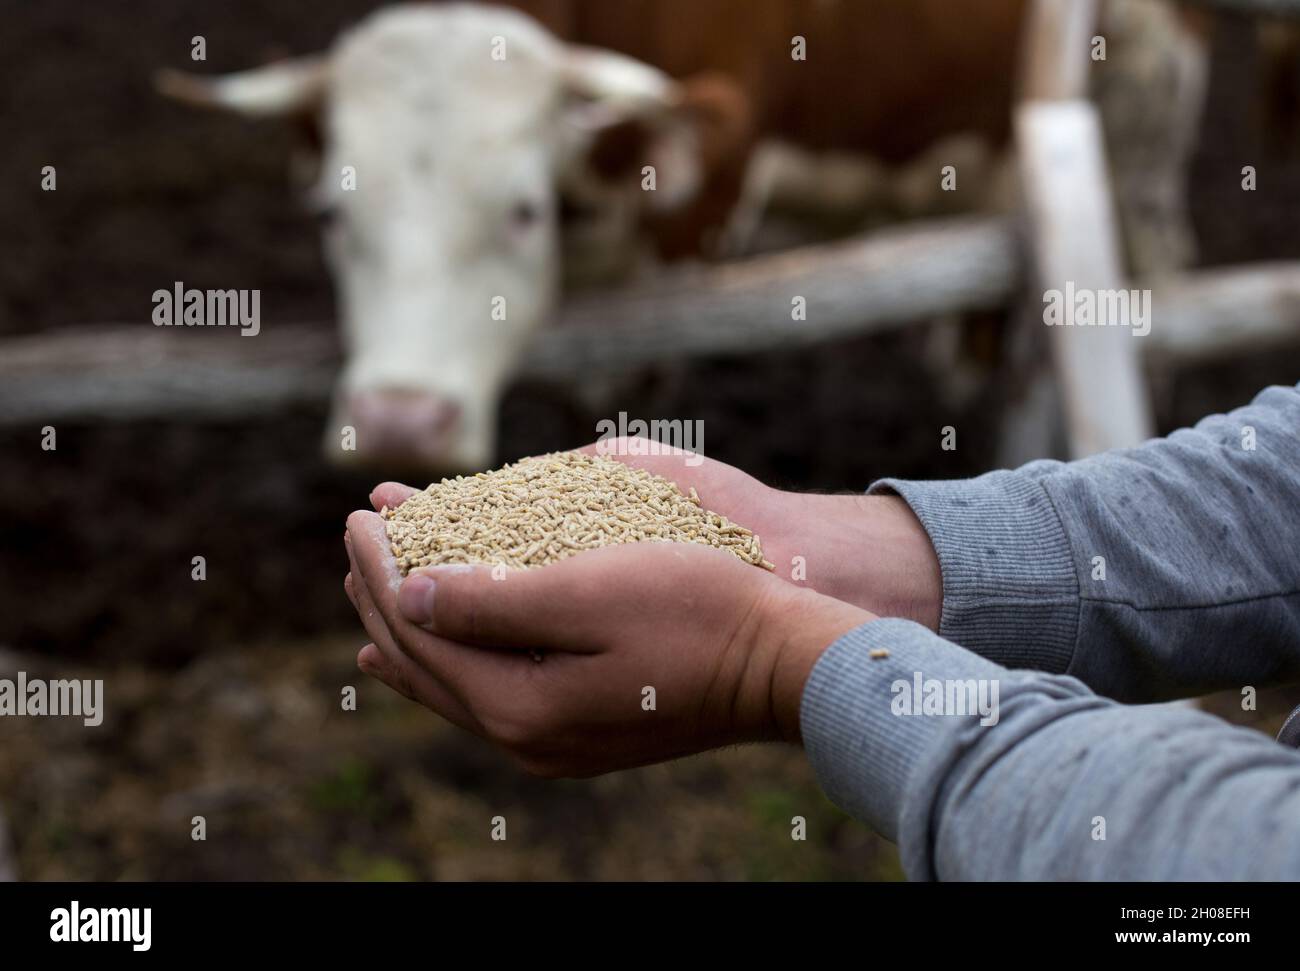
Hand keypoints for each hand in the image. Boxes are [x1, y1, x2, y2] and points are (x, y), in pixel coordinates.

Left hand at [343, 509, 872, 776]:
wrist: (778, 663)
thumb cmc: (697, 609)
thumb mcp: (589, 590)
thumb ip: (489, 600)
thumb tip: (409, 595)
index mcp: (520, 705)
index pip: (419, 632)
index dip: (382, 570)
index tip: (360, 513)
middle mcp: (526, 739)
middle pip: (425, 665)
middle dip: (383, 598)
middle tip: (357, 539)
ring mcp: (554, 744)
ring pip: (451, 685)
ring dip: (409, 632)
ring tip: (372, 595)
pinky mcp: (580, 733)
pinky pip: (487, 697)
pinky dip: (449, 661)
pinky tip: (432, 653)